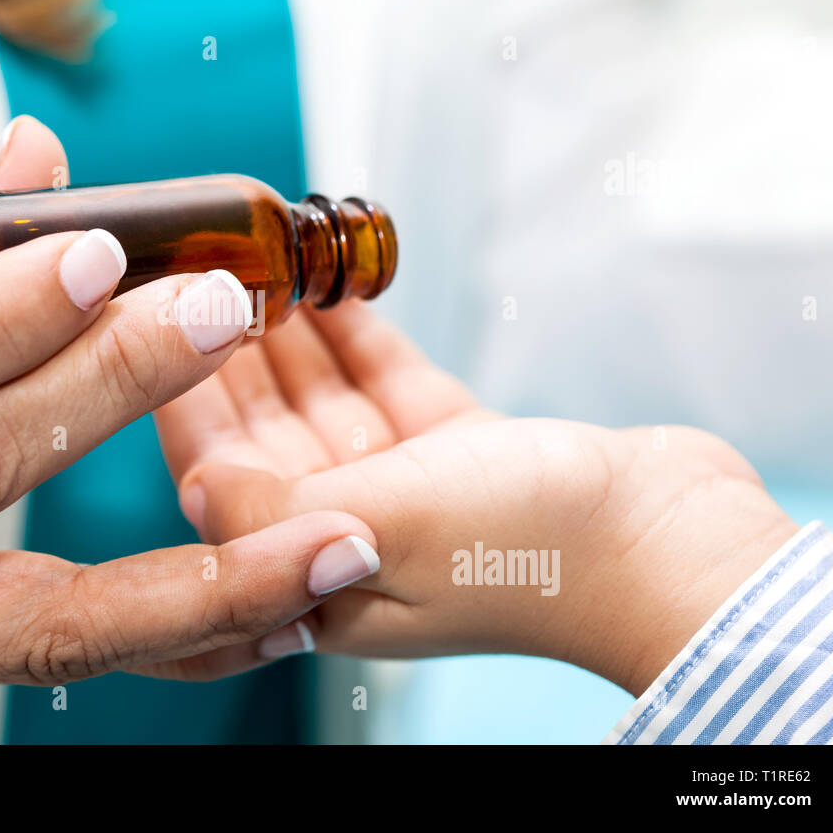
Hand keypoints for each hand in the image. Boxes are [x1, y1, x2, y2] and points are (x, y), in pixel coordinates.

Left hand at [156, 301, 797, 692]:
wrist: (677, 544)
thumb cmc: (532, 549)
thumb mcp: (387, 526)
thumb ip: (277, 511)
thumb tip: (188, 487)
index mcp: (316, 576)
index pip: (221, 481)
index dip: (183, 400)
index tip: (156, 317)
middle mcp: (352, 537)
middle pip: (267, 433)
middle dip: (235, 351)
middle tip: (210, 265)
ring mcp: (409, 493)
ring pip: (324, 401)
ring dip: (294, 332)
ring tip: (263, 256)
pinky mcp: (461, 452)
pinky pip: (388, 386)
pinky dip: (360, 340)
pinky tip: (332, 288)